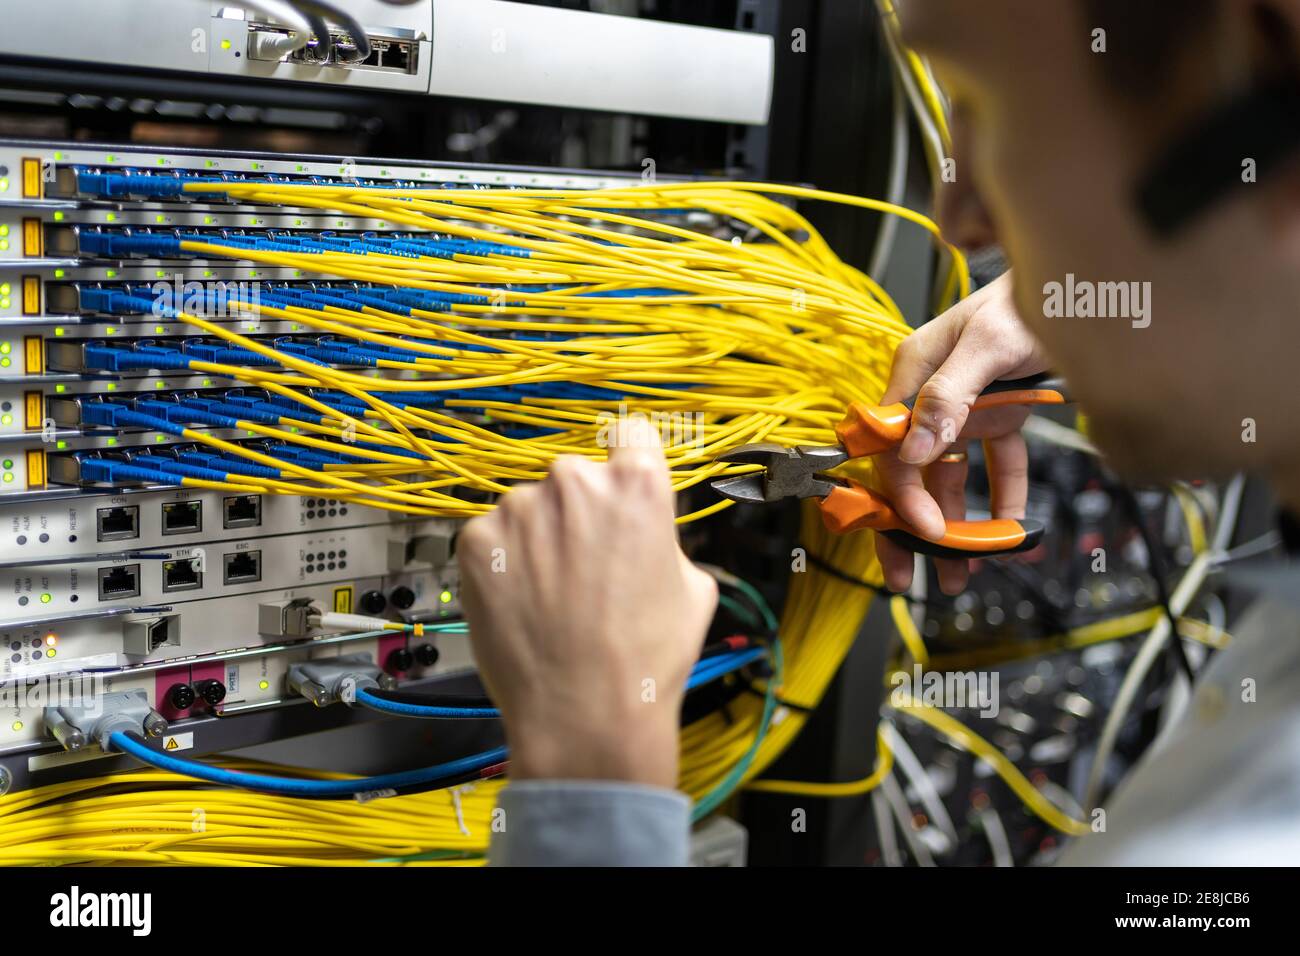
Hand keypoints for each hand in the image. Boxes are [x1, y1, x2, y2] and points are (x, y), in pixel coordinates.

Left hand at [457, 416, 717, 788]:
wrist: (584, 715)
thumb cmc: (648, 659)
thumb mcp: (693, 588)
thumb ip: (664, 539)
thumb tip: (647, 534)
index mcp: (635, 484)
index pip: (631, 435)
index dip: (628, 462)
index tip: (620, 484)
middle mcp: (573, 481)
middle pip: (574, 477)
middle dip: (579, 512)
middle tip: (585, 567)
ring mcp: (518, 509)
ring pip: (529, 509)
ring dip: (537, 538)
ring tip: (551, 596)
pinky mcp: (475, 541)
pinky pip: (492, 538)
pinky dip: (503, 564)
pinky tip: (522, 604)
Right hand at [875, 272, 1050, 594]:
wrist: (1086, 282)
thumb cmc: (1030, 299)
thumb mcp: (988, 345)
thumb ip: (948, 396)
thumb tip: (914, 448)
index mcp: (912, 373)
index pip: (891, 448)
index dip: (900, 496)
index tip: (922, 534)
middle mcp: (930, 395)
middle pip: (910, 472)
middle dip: (912, 527)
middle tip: (914, 576)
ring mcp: (964, 409)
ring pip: (951, 477)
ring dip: (955, 524)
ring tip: (962, 570)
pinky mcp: (998, 416)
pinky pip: (996, 466)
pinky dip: (1003, 496)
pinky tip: (1013, 528)